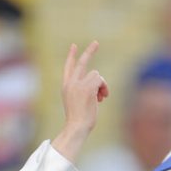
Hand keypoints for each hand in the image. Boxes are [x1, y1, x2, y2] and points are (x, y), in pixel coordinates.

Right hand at [51, 42, 108, 162]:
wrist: (76, 127)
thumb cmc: (78, 121)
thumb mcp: (79, 103)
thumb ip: (85, 91)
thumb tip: (99, 86)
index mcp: (66, 87)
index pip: (68, 68)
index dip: (71, 56)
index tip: (74, 46)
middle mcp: (71, 83)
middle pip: (82, 63)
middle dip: (90, 51)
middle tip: (96, 42)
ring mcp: (78, 84)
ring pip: (96, 74)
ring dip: (101, 85)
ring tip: (101, 98)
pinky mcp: (87, 87)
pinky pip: (100, 80)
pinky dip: (104, 88)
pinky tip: (102, 98)